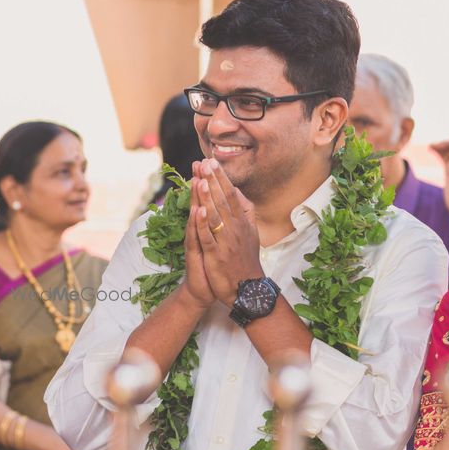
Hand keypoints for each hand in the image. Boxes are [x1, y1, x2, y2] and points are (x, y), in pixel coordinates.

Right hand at [183, 172, 217, 307]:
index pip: (207, 197)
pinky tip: (198, 211)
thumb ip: (224, 218)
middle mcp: (199, 229)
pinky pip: (197, 236)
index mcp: (207, 224)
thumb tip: (230, 199)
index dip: (208, 179)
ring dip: (197, 198)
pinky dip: (198, 223)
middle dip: (200, 181)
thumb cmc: (215, 264)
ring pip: (196, 216)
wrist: (205, 290)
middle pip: (199, 201)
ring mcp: (196, 241)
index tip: (209, 160)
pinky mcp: (196, 254)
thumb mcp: (221, 239)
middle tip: (199, 161)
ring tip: (198, 179)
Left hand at [193, 159, 262, 306]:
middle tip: (204, 162)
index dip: (220, 178)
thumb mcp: (250, 232)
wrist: (248, 288)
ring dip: (207, 196)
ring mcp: (226, 241)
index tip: (212, 161)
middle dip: (212, 180)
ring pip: (215, 214)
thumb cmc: (246, 260)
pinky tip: (198, 210)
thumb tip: (238, 191)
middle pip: (222, 200)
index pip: (230, 195)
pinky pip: (208, 236)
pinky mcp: (216, 255)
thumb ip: (244, 211)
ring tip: (200, 178)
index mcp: (242, 222)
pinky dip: (203, 223)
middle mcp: (235, 228)